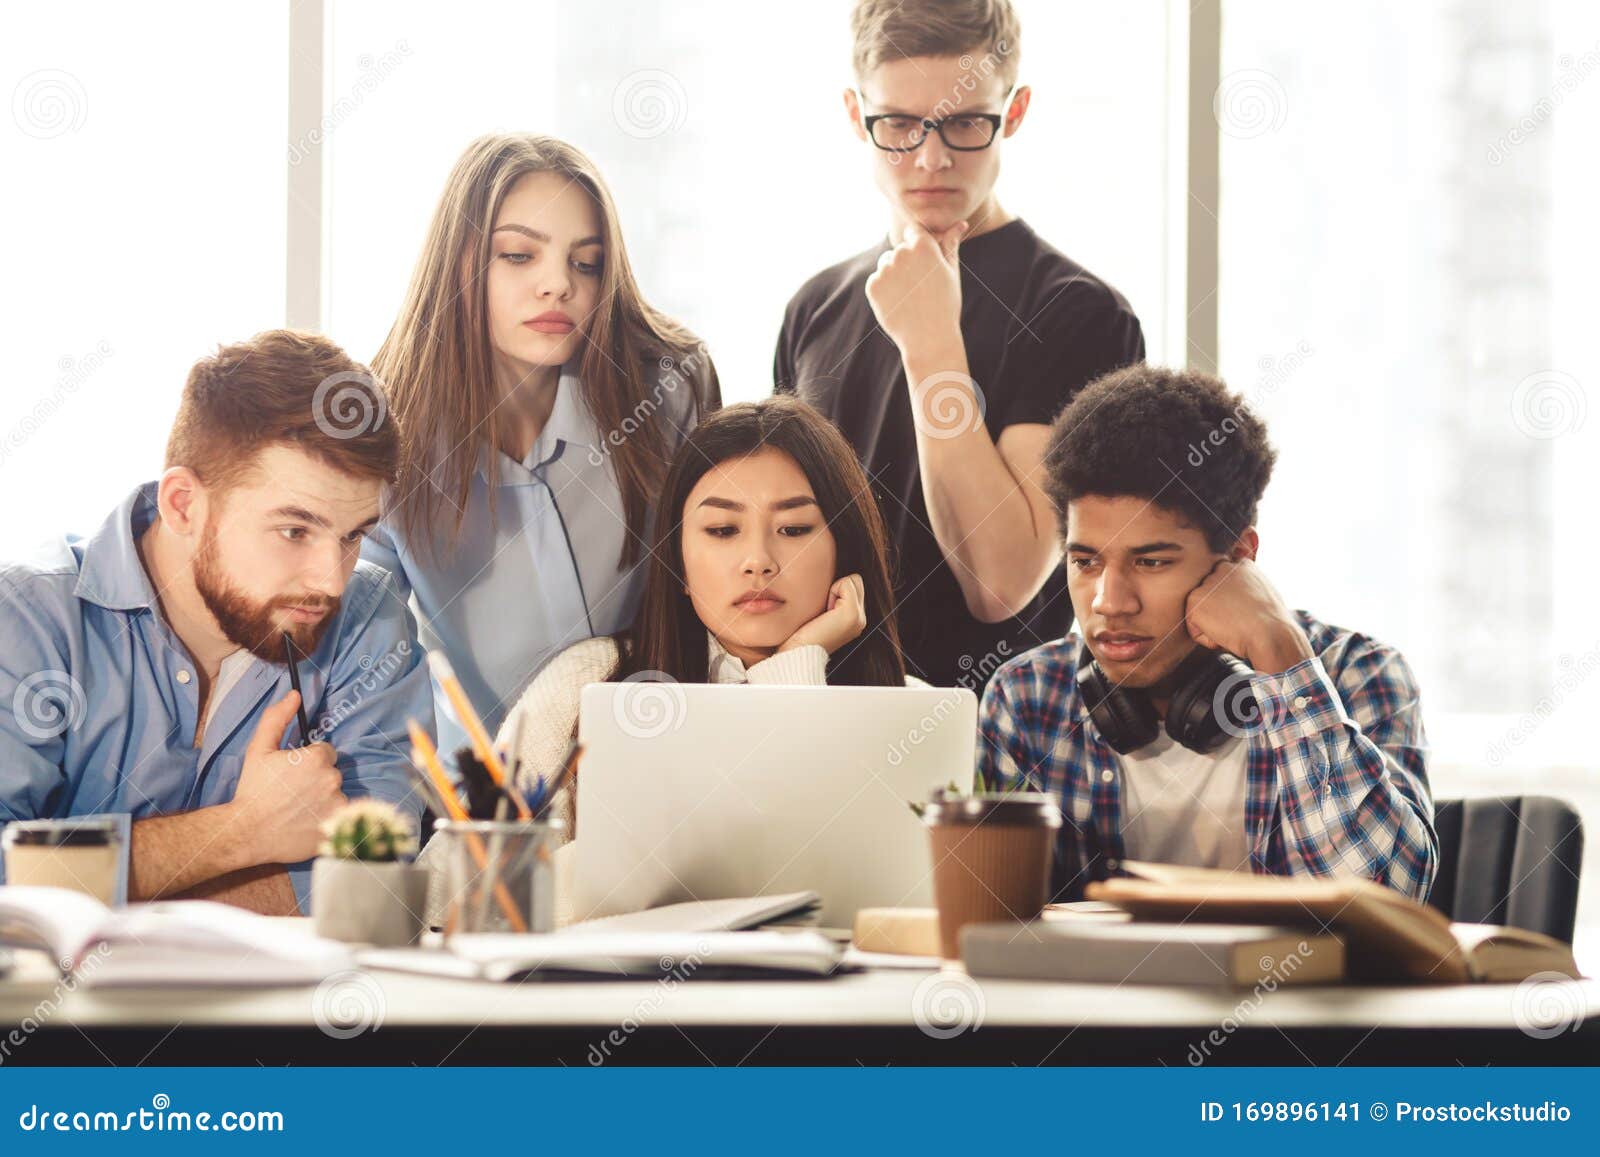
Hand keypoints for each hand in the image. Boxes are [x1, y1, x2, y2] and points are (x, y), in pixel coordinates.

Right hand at [225, 691, 346, 865]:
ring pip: (337, 794)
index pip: (325, 752)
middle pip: (332, 773)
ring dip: (324, 799)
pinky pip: (341, 816)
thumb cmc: (253, 791)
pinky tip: (307, 822)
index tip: (293, 774)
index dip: (308, 762)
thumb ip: (277, 719)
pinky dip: (329, 818)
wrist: (247, 833)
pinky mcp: (339, 826)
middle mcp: (332, 779)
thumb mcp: (258, 750)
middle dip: (316, 779)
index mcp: (317, 758)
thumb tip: (295, 695)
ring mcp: (338, 805)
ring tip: (299, 810)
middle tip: (293, 793)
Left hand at [778, 574, 866, 655]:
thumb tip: (830, 580)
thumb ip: (831, 600)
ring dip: (834, 590)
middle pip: (856, 581)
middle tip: (823, 610)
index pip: (854, 586)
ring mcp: (859, 618)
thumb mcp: (820, 614)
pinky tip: (825, 611)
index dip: (836, 590)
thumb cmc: (800, 634)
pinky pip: (846, 583)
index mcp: (855, 620)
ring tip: (824, 612)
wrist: (797, 653)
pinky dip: (833, 591)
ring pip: (852, 580)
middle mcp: (861, 620)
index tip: (823, 611)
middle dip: (838, 588)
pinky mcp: (852, 613)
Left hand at [864, 221, 966, 354]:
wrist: (929, 338)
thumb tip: (960, 224)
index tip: (925, 263)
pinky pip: (877, 280)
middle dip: (908, 262)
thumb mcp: (951, 271)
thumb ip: (950, 244)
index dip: (920, 245)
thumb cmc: (945, 303)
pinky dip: (885, 289)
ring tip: (910, 295)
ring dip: (895, 274)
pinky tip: (899, 302)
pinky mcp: (873, 286)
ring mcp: (884, 269)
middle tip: (921, 286)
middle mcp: (901, 253)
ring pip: (887, 264)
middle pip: (900, 249)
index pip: (914, 231)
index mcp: (923, 245)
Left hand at [1184, 559, 1313, 673]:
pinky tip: (1226, 633)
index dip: (1234, 605)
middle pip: (1211, 599)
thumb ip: (1247, 588)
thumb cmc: (1273, 623)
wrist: (1270, 633)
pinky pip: (1195, 629)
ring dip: (1215, 626)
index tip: (1246, 612)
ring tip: (1235, 625)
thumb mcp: (1265, 594)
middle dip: (1221, 613)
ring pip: (1203, 614)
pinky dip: (1209, 639)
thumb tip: (1237, 596)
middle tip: (1241, 620)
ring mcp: (1206, 583)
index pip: (1225, 586)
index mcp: (1241, 565)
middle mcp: (1221, 568)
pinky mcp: (1194, 600)